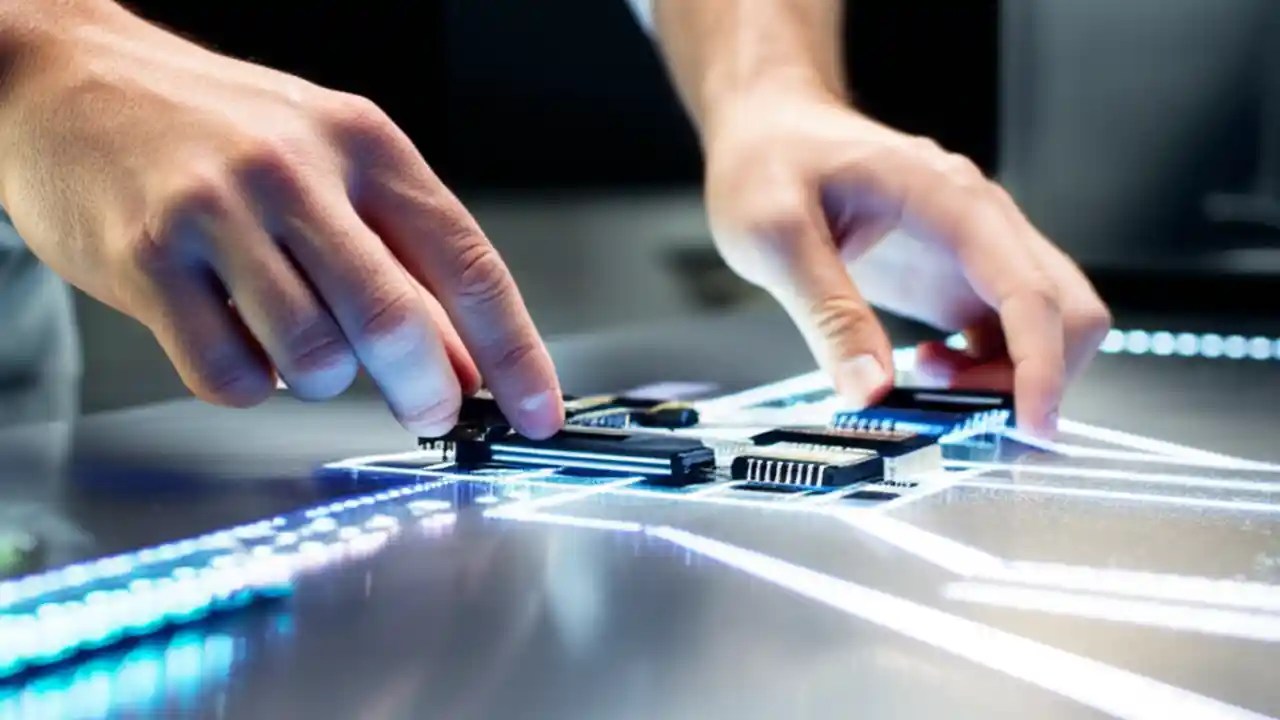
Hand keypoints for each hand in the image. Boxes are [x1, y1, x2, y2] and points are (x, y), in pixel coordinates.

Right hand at [0, 3, 562, 437]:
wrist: (71, 80)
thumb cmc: (216, 131)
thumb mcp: (330, 167)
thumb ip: (402, 259)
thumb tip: (468, 363)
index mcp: (364, 143)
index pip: (468, 262)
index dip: (514, 351)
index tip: (538, 411)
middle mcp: (296, 172)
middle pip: (394, 321)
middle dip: (426, 390)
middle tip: (429, 411)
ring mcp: (218, 213)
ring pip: (314, 359)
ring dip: (323, 379)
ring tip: (296, 334)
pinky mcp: (148, 261)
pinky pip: (231, 375)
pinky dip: (250, 382)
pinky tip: (236, 335)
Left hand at [702, 90, 1109, 435]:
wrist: (770, 132)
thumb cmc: (769, 164)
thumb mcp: (774, 234)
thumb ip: (826, 311)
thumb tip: (869, 391)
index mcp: (949, 199)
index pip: (1030, 290)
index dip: (1041, 364)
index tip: (1029, 426)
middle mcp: (983, 222)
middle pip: (1068, 311)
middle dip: (1033, 379)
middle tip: (953, 414)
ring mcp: (978, 251)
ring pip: (1048, 329)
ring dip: (1008, 380)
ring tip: (926, 385)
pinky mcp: (960, 278)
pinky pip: (1008, 336)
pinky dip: (986, 372)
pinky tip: (925, 371)